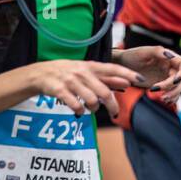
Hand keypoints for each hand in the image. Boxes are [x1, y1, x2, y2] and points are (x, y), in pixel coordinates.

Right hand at [24, 60, 141, 116]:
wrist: (40, 74)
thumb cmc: (67, 73)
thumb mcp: (87, 71)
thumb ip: (106, 78)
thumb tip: (126, 82)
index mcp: (91, 66)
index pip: (113, 68)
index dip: (127, 74)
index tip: (140, 79)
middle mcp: (82, 73)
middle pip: (104, 92)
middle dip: (112, 105)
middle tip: (115, 112)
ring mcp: (71, 81)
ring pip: (91, 100)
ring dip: (95, 108)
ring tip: (93, 109)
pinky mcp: (60, 90)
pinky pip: (75, 105)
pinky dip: (80, 111)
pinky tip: (79, 111)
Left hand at [114, 45, 180, 104]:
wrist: (122, 65)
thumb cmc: (132, 56)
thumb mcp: (143, 52)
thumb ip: (158, 52)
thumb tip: (171, 55)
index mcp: (169, 58)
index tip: (175, 80)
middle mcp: (170, 68)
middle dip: (174, 88)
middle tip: (159, 92)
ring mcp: (166, 78)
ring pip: (178, 88)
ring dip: (173, 95)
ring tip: (162, 99)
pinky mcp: (162, 86)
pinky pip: (172, 93)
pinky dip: (171, 98)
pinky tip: (162, 100)